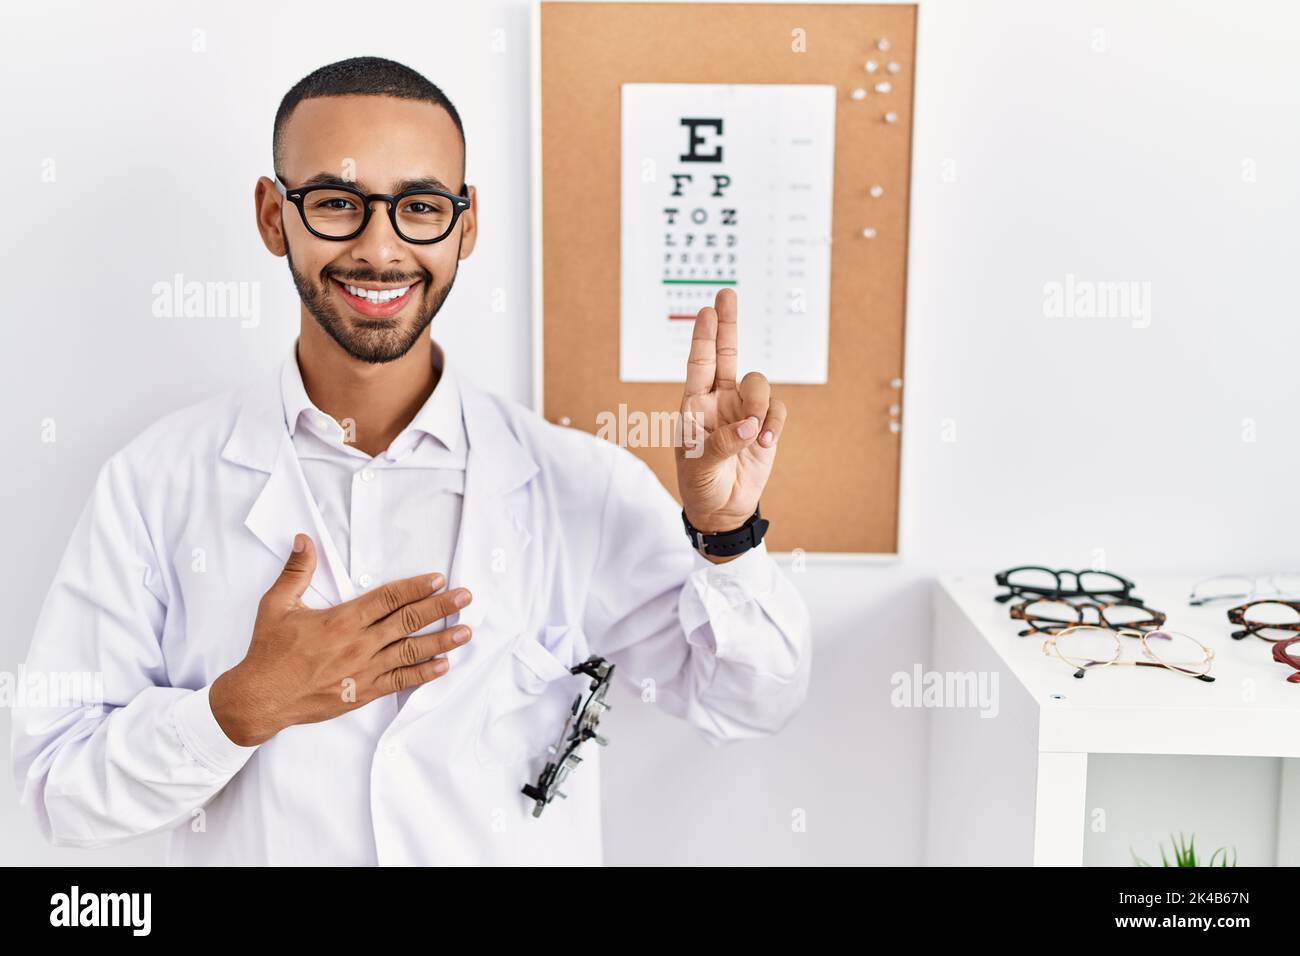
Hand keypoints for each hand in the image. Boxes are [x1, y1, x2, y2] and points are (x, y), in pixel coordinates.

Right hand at [210, 533, 471, 745]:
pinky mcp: (363, 692)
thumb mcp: (276, 605)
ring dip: (442, 640)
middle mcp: (359, 644)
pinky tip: (443, 665)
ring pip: (411, 652)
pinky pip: (400, 681)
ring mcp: (364, 670)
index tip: (439, 579)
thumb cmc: (269, 652)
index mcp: (342, 620)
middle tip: (466, 597)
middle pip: (408, 622)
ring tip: (466, 631)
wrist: (260, 699)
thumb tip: (303, 539)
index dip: (416, 587)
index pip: (388, 598)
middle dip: (440, 608)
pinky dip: (424, 673)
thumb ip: (296, 571)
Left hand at [675, 288, 786, 542]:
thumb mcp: (699, 463)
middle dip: (728, 325)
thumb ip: (723, 441)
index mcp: (694, 404)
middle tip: (727, 295)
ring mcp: (744, 411)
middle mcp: (720, 401)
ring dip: (758, 404)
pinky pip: (777, 410)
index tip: (706, 310)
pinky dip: (773, 423)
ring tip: (753, 432)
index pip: (699, 364)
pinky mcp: (765, 426)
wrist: (722, 509)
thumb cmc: (699, 483)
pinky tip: (764, 441)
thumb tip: (751, 423)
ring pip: (759, 385)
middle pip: (726, 354)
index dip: (703, 336)